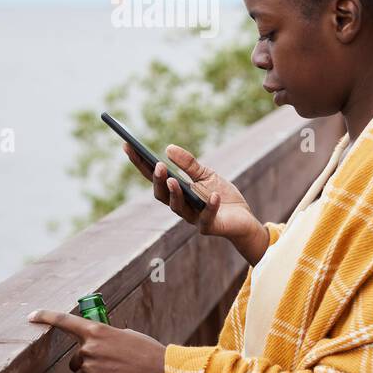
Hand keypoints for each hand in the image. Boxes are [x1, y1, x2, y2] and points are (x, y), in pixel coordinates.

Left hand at [26, 310, 168, 372]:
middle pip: (74, 363)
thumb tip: (106, 343)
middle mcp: (89, 349)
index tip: (31, 316)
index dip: (46, 317)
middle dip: (87, 369)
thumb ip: (112, 338)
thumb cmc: (153, 356)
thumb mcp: (132, 338)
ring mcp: (90, 370)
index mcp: (98, 332)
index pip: (66, 321)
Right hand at [125, 142, 264, 247]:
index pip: (154, 177)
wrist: (244, 218)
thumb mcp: (207, 175)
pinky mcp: (209, 227)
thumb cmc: (223, 195)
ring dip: (175, 194)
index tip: (128, 145)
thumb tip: (168, 148)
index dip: (140, 163)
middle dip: (158, 181)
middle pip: (161, 195)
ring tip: (174, 180)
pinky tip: (214, 196)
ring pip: (178, 208)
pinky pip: (207, 217)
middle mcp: (181, 206)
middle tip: (157, 165)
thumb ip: (189, 164)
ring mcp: (194, 218)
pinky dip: (210, 206)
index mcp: (176, 191)